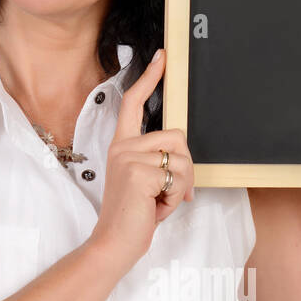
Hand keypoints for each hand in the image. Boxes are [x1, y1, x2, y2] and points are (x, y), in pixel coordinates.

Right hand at [91, 48, 195, 273]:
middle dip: (185, 168)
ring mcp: (129, 158)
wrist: (114, 242)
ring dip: (180, 187)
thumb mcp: (147, 183)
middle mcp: (123, 147)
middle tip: (168, 193)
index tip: (162, 57)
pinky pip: (178, 179)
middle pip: (178, 136)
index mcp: (122, 145)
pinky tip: (156, 208)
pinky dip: (175, 198)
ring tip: (159, 202)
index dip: (149, 78)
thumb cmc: (132, 216)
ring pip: (182, 159)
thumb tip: (186, 162)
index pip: (134, 103)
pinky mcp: (140, 172)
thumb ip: (159, 164)